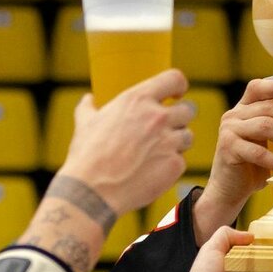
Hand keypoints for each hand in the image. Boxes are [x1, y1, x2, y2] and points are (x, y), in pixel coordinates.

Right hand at [61, 69, 194, 216]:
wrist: (92, 192)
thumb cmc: (86, 156)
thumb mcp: (84, 124)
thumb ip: (89, 107)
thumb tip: (88, 98)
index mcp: (138, 100)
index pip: (174, 79)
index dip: (178, 86)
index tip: (176, 95)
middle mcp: (158, 117)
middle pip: (188, 110)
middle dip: (180, 118)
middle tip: (165, 130)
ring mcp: (169, 142)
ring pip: (187, 137)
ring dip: (176, 143)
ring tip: (156, 153)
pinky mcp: (174, 166)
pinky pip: (181, 161)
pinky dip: (170, 166)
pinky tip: (152, 172)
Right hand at [193, 78, 272, 241]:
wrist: (228, 190)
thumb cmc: (253, 166)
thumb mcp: (265, 140)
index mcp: (242, 109)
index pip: (258, 87)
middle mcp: (233, 115)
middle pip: (268, 108)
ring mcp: (228, 130)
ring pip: (264, 125)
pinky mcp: (228, 149)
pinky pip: (257, 151)